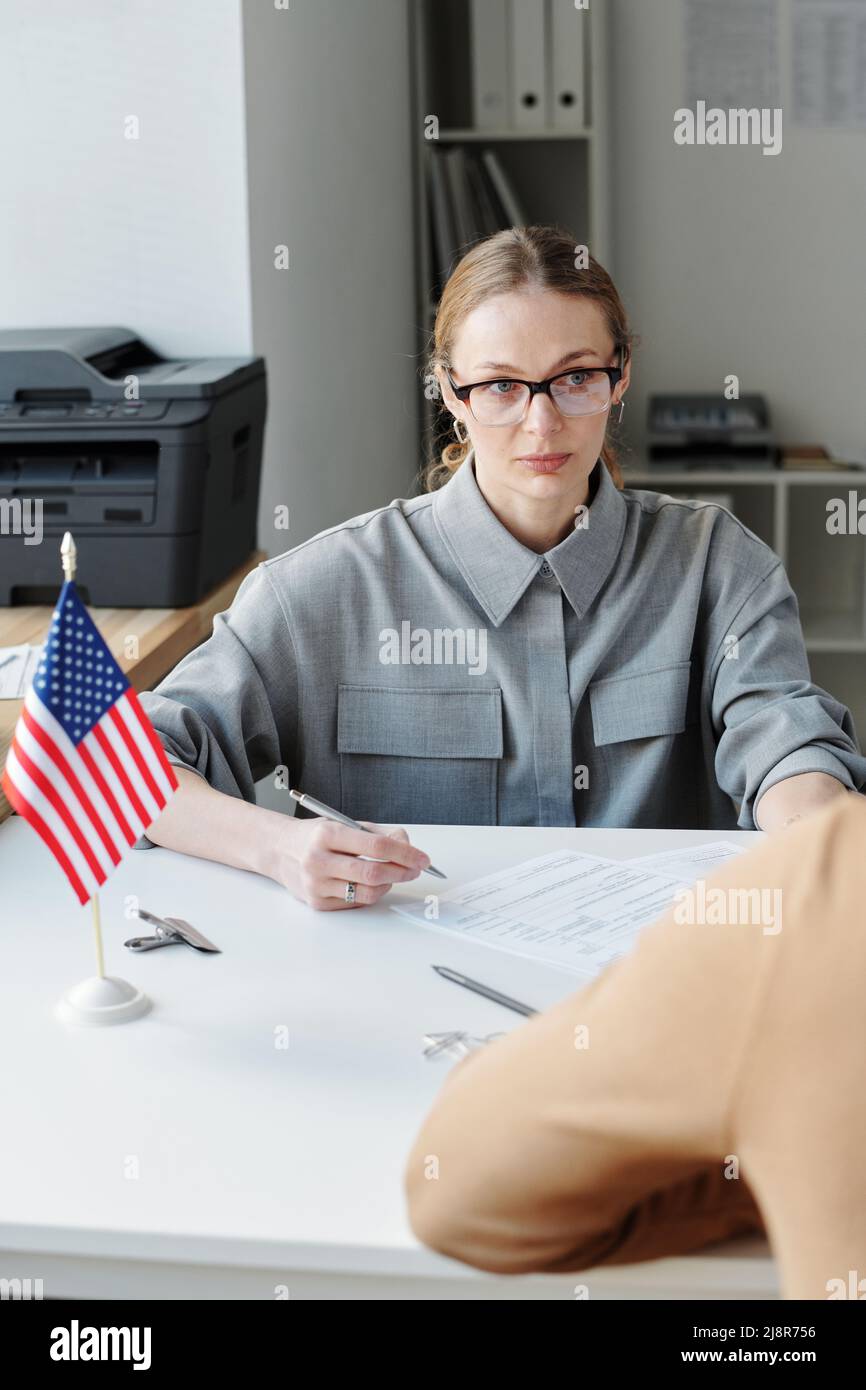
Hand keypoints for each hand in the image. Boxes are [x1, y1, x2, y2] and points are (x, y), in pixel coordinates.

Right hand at [274, 817, 430, 910]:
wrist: (278, 850)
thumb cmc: (315, 837)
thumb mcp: (343, 824)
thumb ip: (377, 834)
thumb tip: (408, 847)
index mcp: (327, 834)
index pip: (376, 846)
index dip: (405, 853)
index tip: (422, 858)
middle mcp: (319, 860)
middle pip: (373, 872)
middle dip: (402, 872)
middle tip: (415, 869)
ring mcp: (316, 884)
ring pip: (367, 892)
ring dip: (389, 884)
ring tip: (393, 875)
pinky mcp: (317, 903)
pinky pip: (355, 902)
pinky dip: (370, 893)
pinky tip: (371, 883)